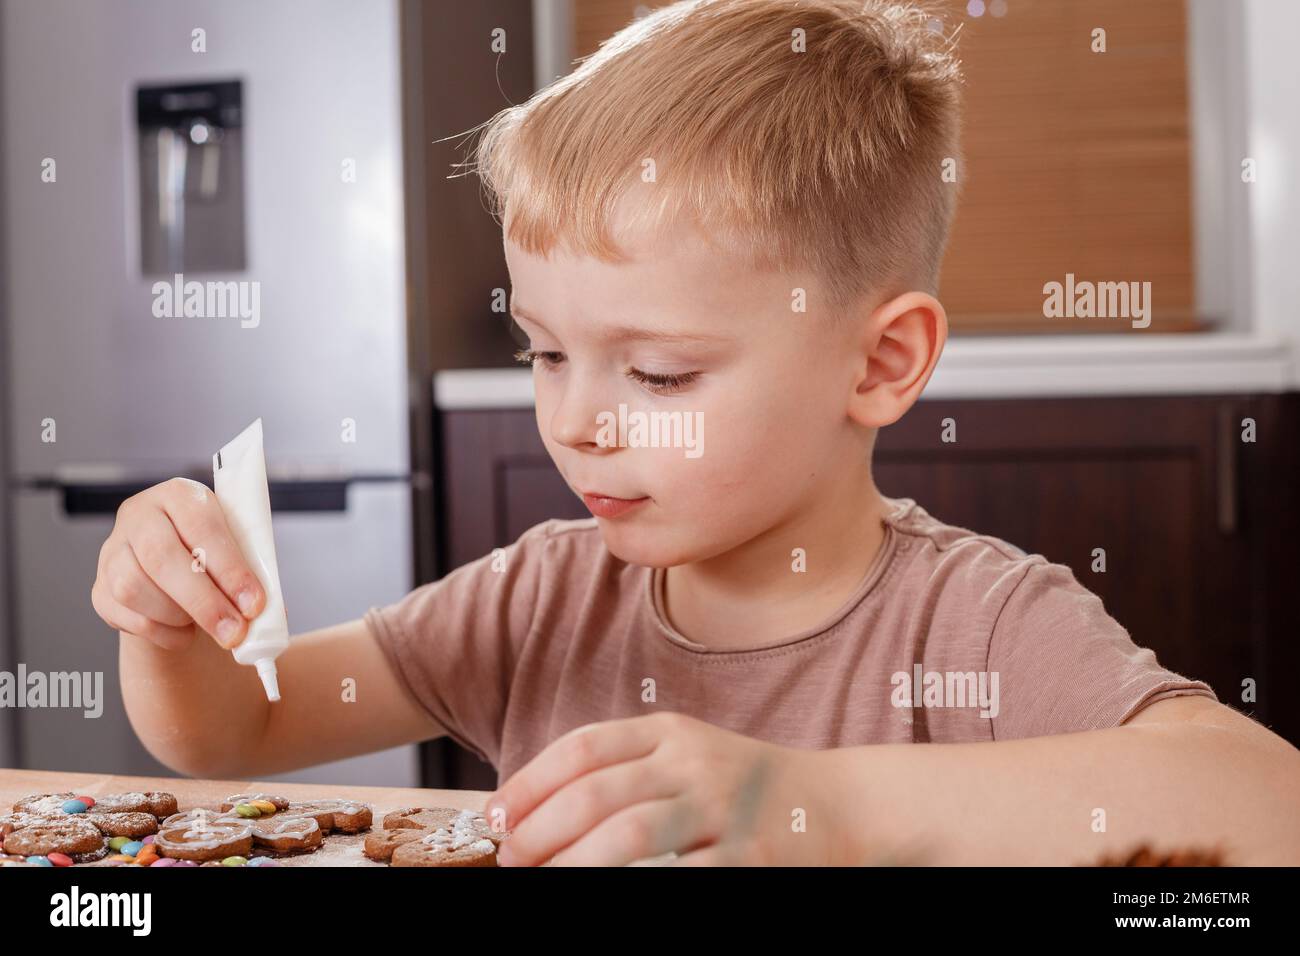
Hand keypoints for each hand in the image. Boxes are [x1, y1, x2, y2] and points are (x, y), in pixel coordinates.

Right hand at [91, 477, 264, 650]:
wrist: (178, 574)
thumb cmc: (216, 557)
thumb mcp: (239, 550)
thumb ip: (253, 574)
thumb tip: (269, 617)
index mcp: (180, 495)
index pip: (202, 527)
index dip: (230, 569)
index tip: (254, 604)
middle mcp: (139, 515)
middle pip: (161, 557)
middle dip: (203, 601)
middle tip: (234, 631)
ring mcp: (112, 551)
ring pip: (134, 588)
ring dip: (178, 615)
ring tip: (203, 622)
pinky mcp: (99, 588)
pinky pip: (125, 615)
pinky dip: (161, 632)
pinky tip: (183, 630)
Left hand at [485, 712, 844, 865]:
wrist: (839, 806)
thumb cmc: (743, 788)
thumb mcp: (687, 758)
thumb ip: (625, 773)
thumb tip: (532, 812)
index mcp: (672, 732)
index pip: (584, 747)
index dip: (529, 783)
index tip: (493, 818)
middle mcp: (695, 762)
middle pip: (596, 792)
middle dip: (539, 830)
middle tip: (511, 860)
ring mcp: (724, 809)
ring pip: (627, 834)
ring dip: (571, 863)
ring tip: (542, 881)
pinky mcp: (749, 858)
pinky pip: (677, 877)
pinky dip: (630, 889)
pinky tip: (605, 896)